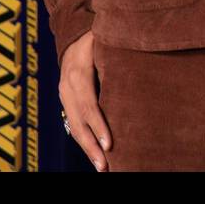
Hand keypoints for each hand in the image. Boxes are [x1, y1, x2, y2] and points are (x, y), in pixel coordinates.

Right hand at [59, 30, 111, 171]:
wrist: (73, 36)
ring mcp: (64, 96)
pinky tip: (95, 153)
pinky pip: (73, 124)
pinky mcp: (66, 101)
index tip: (109, 144)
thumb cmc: (97, 37)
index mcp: (78, 73)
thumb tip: (140, 58)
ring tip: (101, 167)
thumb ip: (116, 53)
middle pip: (78, 123)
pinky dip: (83, 140)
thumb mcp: (104, 41)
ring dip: (87, 149)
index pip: (88, 105)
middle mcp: (67, 87)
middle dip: (91, 146)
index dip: (98, 126)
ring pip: (73, 128)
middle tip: (105, 166)